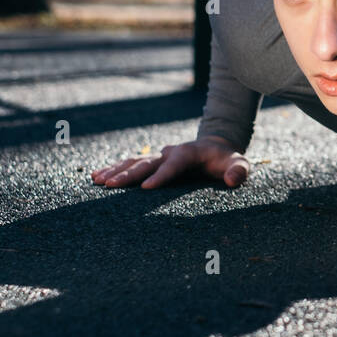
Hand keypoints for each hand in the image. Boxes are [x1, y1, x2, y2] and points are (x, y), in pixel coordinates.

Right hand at [90, 137, 249, 189]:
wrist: (216, 148)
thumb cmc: (228, 160)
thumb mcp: (240, 164)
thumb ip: (239, 171)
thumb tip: (231, 180)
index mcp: (190, 152)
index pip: (175, 164)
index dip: (162, 175)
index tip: (148, 188)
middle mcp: (170, 152)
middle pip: (147, 163)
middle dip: (129, 174)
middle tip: (110, 186)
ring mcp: (159, 156)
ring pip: (134, 162)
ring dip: (116, 171)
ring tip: (98, 180)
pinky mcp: (153, 162)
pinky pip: (130, 164)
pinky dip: (114, 169)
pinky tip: (96, 176)